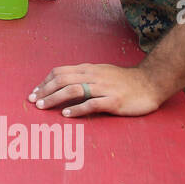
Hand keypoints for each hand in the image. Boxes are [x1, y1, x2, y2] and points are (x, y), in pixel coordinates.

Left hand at [28, 63, 173, 117]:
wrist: (151, 83)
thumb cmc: (124, 80)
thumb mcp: (101, 73)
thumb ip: (84, 77)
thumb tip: (63, 84)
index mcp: (88, 69)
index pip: (60, 72)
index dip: (45, 82)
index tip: (35, 92)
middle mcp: (93, 76)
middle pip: (62, 80)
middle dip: (44, 90)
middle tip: (33, 102)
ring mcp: (104, 88)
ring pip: (73, 90)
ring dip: (55, 98)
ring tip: (43, 107)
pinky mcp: (114, 100)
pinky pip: (91, 104)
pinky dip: (76, 109)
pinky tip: (66, 114)